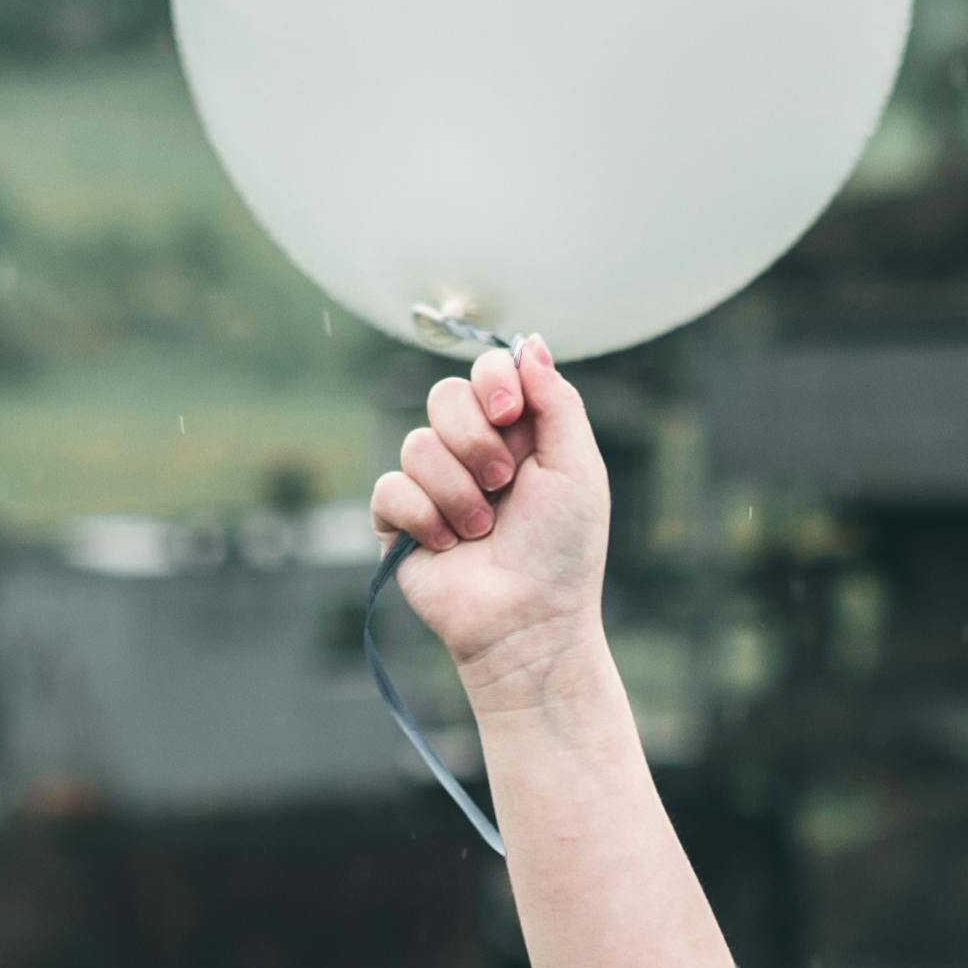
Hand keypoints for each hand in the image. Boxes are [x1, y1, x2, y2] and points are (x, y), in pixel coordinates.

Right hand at [367, 342, 609, 710]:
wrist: (529, 622)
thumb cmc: (563, 553)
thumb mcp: (577, 468)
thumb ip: (557, 402)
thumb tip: (531, 344)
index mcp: (515, 434)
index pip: (485, 372)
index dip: (491, 381)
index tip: (509, 412)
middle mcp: (471, 453)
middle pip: (444, 396)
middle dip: (474, 439)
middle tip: (502, 484)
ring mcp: (432, 486)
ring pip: (416, 444)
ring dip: (457, 492)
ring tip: (482, 532)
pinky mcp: (399, 522)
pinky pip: (390, 487)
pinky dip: (425, 517)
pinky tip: (449, 546)